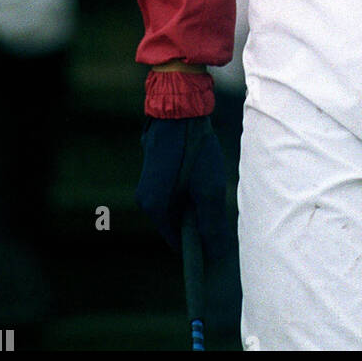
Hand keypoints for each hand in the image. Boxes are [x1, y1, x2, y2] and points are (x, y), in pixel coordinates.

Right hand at [136, 116, 229, 258]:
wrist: (180, 109)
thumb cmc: (194, 150)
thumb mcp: (209, 189)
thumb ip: (211, 223)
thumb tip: (216, 252)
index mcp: (155, 207)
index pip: (176, 239)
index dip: (196, 243)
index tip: (215, 240)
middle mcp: (145, 198)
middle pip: (176, 222)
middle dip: (196, 219)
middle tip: (216, 203)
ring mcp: (148, 182)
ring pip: (175, 204)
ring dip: (193, 200)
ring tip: (210, 182)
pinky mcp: (154, 168)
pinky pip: (173, 189)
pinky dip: (188, 187)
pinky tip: (202, 171)